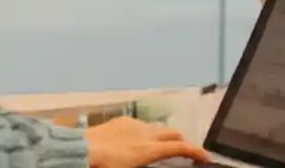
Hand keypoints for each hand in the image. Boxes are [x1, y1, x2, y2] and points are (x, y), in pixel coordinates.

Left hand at [85, 117, 210, 167]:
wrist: (78, 151)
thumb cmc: (104, 167)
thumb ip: (147, 166)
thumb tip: (153, 160)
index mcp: (149, 149)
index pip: (181, 148)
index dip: (197, 152)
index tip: (206, 157)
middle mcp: (145, 133)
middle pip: (173, 133)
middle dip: (182, 142)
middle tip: (183, 153)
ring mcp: (133, 124)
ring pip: (156, 128)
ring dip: (161, 137)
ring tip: (156, 149)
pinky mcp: (121, 121)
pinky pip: (139, 125)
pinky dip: (144, 133)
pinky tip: (134, 142)